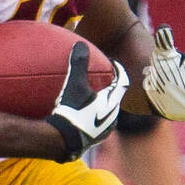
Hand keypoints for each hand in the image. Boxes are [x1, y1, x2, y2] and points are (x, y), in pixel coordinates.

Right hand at [46, 41, 128, 159]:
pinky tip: (82, 113)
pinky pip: (97, 123)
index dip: (119, 70)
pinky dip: (93, 114)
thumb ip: (78, 63)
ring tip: (92, 95)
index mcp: (112, 103)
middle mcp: (113, 118)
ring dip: (102, 102)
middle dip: (110, 87)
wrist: (62, 141)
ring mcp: (104, 131)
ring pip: (107, 112)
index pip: (122, 82)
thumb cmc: (71, 111)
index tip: (113, 62)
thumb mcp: (74, 84)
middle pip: (115, 97)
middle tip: (102, 77)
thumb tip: (80, 44)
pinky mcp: (94, 140)